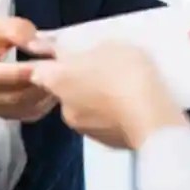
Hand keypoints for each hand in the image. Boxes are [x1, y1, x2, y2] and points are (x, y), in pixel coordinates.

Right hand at [0, 16, 57, 122]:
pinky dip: (49, 99)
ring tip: (67, 72)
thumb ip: (15, 30)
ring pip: (28, 106)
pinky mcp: (10, 117)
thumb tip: (38, 45)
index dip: (23, 71)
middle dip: (43, 80)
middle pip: (16, 95)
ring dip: (49, 90)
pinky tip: (59, 82)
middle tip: (67, 64)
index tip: (48, 59)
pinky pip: (34, 112)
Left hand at [29, 42, 189, 149]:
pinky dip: (109, 117)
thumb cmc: (128, 73)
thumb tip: (68, 56)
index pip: (38, 71)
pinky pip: (100, 124)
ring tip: (121, 92)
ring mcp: (81, 127)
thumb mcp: (108, 46)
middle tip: (102, 72)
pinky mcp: (101, 142)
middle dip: (77, 82)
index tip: (64, 59)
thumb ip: (83, 52)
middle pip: (63, 90)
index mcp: (57, 78)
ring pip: (82, 108)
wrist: (151, 118)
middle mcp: (63, 106)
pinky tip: (129, 109)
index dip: (50, 64)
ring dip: (94, 101)